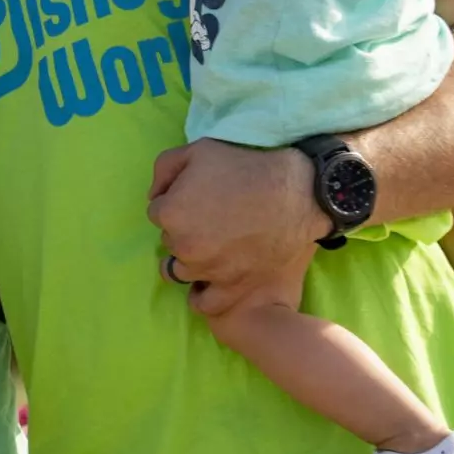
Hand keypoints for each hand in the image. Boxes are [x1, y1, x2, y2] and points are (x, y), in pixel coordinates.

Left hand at [146, 138, 329, 314]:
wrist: (298, 192)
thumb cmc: (246, 166)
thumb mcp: (196, 150)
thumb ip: (164, 170)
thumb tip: (155, 195)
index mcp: (171, 214)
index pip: (157, 212)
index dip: (176, 202)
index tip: (197, 197)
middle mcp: (184, 246)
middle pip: (170, 241)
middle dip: (184, 230)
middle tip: (211, 219)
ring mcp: (209, 270)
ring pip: (181, 271)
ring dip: (191, 261)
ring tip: (213, 248)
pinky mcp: (234, 287)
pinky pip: (205, 303)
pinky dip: (203, 295)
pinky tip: (210, 281)